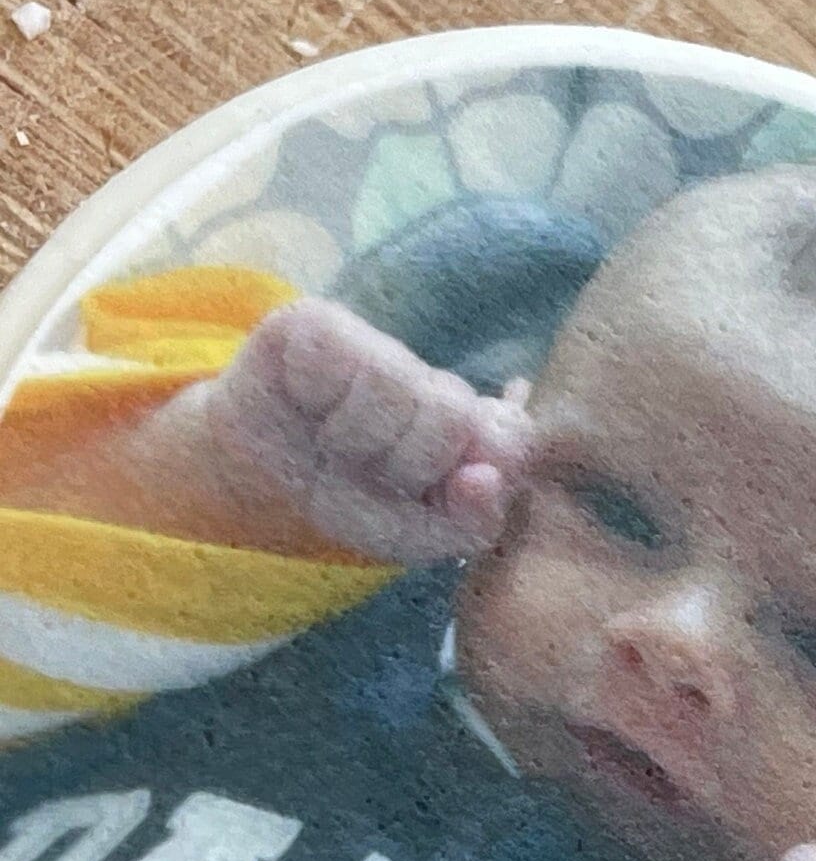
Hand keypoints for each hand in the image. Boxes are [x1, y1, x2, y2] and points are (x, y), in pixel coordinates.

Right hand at [192, 297, 530, 563]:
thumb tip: (488, 478)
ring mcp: (381, 347)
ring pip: (395, 390)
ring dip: (354, 439)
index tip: (444, 491)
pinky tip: (306, 403)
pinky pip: (336, 363)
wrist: (258, 480)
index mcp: (473, 429)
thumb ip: (469, 522)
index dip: (481, 470)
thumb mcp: (412, 535)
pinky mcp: (320, 324)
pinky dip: (316, 401)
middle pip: (454, 414)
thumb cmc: (345, 497)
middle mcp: (434, 380)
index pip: (512, 435)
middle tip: (370, 470)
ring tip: (335, 442)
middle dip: (405, 465)